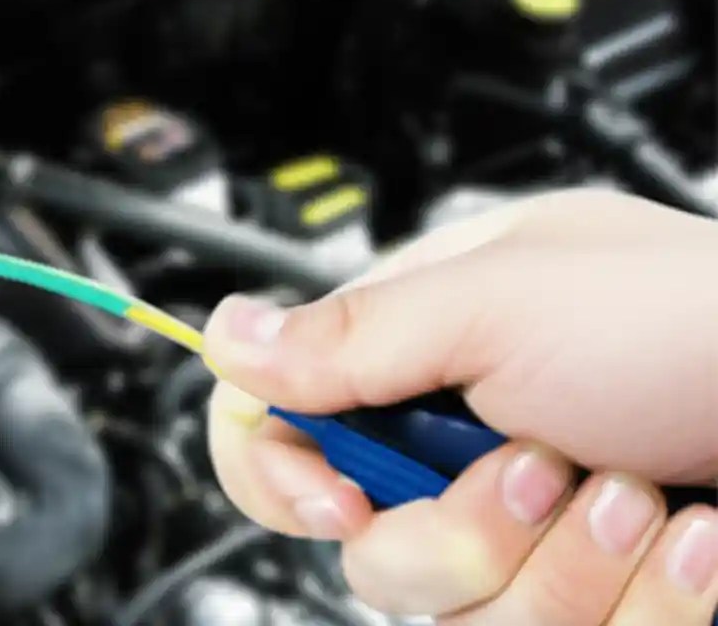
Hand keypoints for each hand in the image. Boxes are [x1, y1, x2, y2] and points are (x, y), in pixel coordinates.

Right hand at [204, 189, 717, 624]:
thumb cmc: (692, 318)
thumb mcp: (506, 300)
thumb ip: (351, 333)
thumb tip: (223, 339)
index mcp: (407, 352)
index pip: (267, 421)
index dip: (278, 472)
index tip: (338, 500)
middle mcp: (445, 443)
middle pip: (354, 546)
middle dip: (452, 532)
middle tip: (536, 466)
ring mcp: (512, 525)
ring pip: (451, 614)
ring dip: (558, 570)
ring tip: (633, 498)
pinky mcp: (574, 589)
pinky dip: (629, 605)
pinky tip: (683, 544)